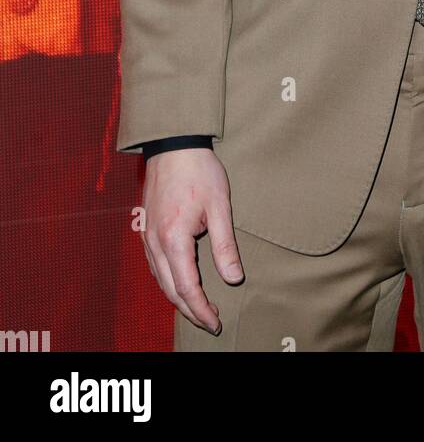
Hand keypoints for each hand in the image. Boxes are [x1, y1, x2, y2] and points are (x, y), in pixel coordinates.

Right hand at [141, 148, 243, 333]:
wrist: (173, 145)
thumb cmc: (199, 172)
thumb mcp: (219, 206)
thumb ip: (225, 245)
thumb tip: (233, 278)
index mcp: (173, 239)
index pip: (187, 288)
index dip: (201, 309)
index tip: (215, 322)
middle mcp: (155, 243)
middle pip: (170, 290)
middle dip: (190, 310)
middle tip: (210, 322)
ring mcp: (147, 237)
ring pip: (160, 280)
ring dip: (178, 298)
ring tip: (198, 308)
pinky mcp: (146, 229)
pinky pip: (156, 266)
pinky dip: (168, 282)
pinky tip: (180, 283)